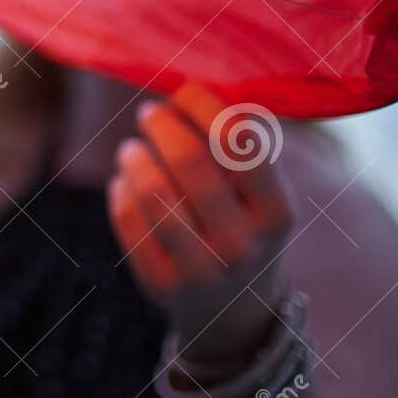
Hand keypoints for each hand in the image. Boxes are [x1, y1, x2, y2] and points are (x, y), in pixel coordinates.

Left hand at [107, 84, 294, 365]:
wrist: (233, 312)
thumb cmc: (244, 227)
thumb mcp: (261, 195)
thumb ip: (238, 146)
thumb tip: (191, 85)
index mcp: (276, 213)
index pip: (239, 139)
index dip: (201, 103)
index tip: (183, 91)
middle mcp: (243, 245)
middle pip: (187, 159)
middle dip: (160, 123)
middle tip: (149, 113)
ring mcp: (201, 270)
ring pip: (150, 189)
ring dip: (133, 155)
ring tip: (132, 149)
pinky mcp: (160, 284)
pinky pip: (127, 217)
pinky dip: (121, 188)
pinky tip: (127, 184)